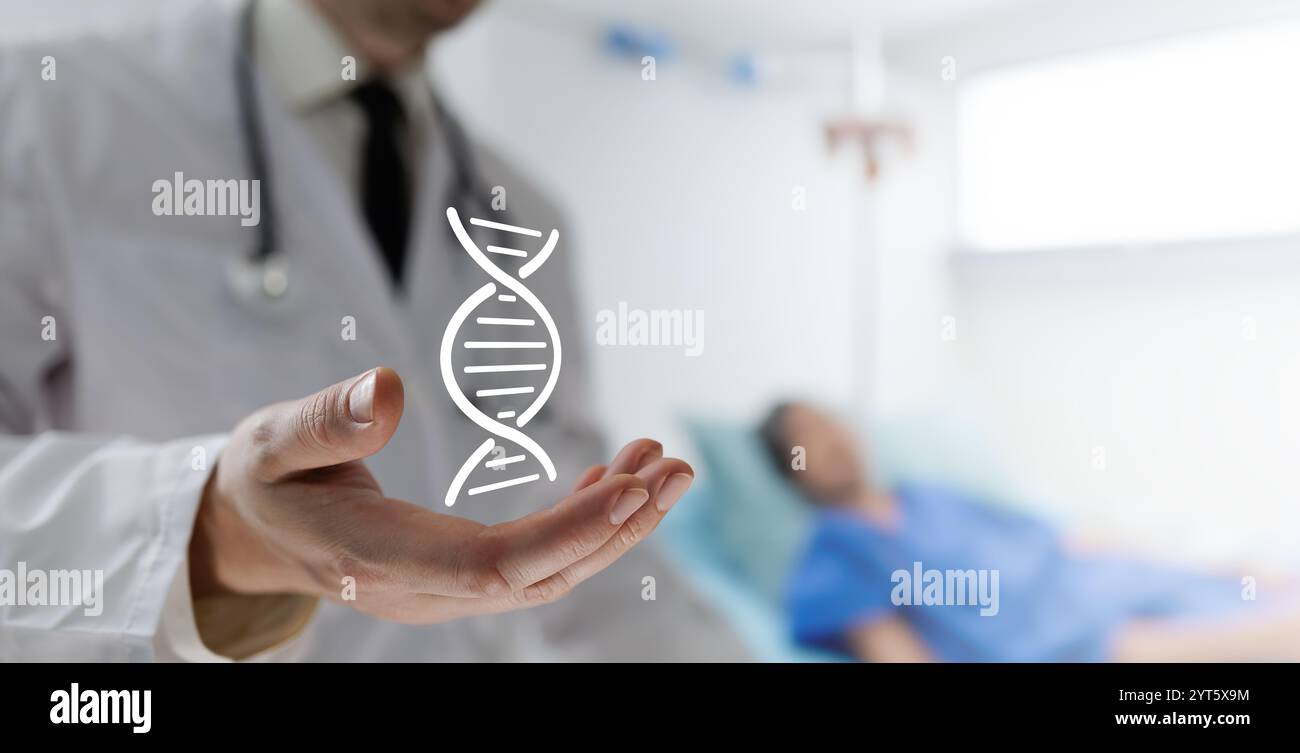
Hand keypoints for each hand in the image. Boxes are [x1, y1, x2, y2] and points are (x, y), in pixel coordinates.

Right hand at [189, 367, 693, 623]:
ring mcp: (444, 590)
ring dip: (611, 521)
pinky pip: (533, 560)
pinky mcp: (456, 576)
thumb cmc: (263, 480)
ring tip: (664, 464)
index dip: (565, 534)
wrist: (250, 534)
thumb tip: (388, 386)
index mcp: (379, 557)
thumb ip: (325, 421)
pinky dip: (579, 520)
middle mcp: (423, 589)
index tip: (629, 489)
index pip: (492, 567)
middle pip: (540, 573)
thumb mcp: (272, 441)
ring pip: (547, 570)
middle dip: (616, 524)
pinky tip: (612, 478)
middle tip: (678, 467)